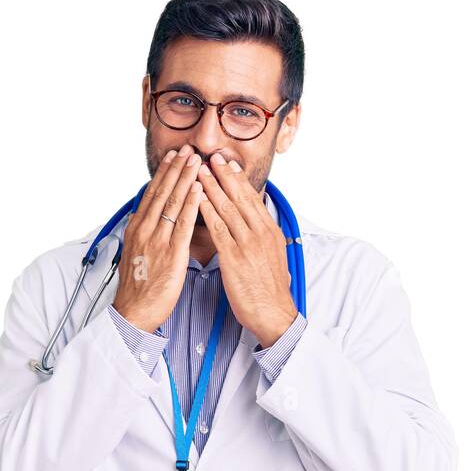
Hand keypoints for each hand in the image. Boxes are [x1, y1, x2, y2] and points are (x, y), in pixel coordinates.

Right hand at [110, 144, 202, 331]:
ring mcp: (157, 240)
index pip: (152, 194)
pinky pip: (183, 224)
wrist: (133, 311)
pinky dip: (192, 204)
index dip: (164, 174)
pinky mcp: (170, 253)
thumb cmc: (139, 287)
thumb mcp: (136, 254)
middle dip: (176, 169)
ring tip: (196, 160)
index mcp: (137, 229)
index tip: (174, 157)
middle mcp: (144, 230)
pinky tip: (199, 190)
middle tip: (188, 149)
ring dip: (185, 179)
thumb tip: (149, 218)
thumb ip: (145, 234)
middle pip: (162, 192)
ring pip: (173, 203)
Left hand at [195, 154, 297, 347]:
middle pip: (240, 197)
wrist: (274, 314)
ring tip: (199, 170)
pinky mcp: (234, 257)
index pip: (252, 198)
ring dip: (211, 187)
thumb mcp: (273, 258)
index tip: (228, 164)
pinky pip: (217, 228)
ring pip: (227, 208)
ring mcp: (248, 244)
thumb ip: (263, 239)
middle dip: (224, 175)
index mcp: (270, 232)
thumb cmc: (271, 291)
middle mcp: (261, 233)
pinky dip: (206, 210)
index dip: (238, 179)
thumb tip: (256, 227)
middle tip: (212, 156)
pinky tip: (196, 198)